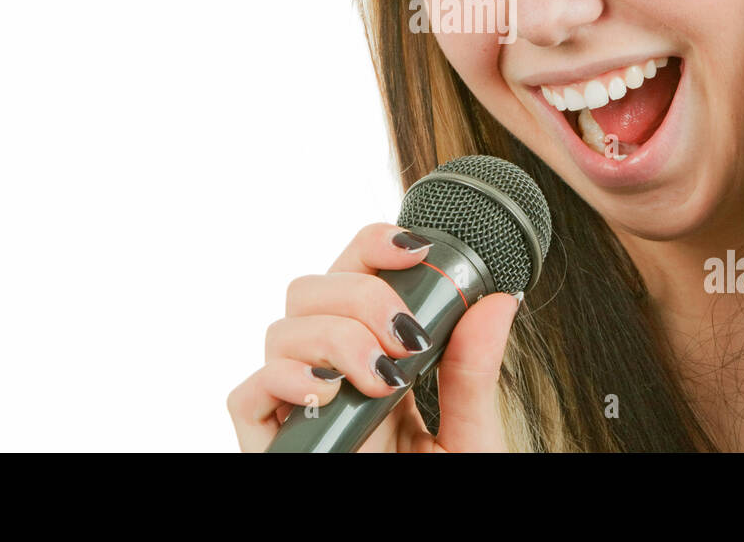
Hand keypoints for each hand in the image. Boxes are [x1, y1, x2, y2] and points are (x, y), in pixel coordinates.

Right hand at [227, 222, 521, 451]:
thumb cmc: (439, 497)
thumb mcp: (471, 440)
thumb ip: (474, 373)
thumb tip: (498, 302)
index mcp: (380, 358)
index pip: (358, 273)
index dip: (375, 245)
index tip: (418, 251)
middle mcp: (333, 372)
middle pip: (312, 286)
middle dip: (361, 296)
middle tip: (406, 339)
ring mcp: (299, 406)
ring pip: (282, 327)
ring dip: (334, 337)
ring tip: (380, 380)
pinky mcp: (269, 444)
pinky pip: (246, 391)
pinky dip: (283, 380)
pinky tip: (330, 395)